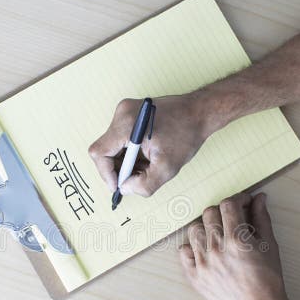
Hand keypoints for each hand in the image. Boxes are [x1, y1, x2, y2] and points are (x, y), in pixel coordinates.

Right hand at [88, 95, 209, 196]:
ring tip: (147, 165)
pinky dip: (131, 153)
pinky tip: (148, 155)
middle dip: (119, 168)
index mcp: (126, 124)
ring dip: (126, 161)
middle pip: (105, 150)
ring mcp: (125, 111)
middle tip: (137, 178)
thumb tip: (125, 188)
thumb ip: (144, 185)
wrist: (200, 113)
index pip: (99, 153)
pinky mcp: (130, 113)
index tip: (118, 186)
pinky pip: (121, 139)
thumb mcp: (167, 168)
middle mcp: (122, 114)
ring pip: (113, 146)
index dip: (106, 174)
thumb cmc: (186, 134)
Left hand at [179, 193, 293, 299]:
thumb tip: (259, 198)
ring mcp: (202, 263)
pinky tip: (206, 250)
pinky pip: (184, 251)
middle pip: (209, 213)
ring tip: (219, 234)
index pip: (228, 205)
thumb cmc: (268, 280)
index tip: (243, 203)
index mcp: (236, 240)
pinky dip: (193, 247)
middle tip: (233, 218)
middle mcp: (216, 249)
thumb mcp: (269, 245)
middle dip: (223, 211)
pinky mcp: (194, 276)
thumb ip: (261, 218)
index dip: (238, 199)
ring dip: (207, 227)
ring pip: (195, 229)